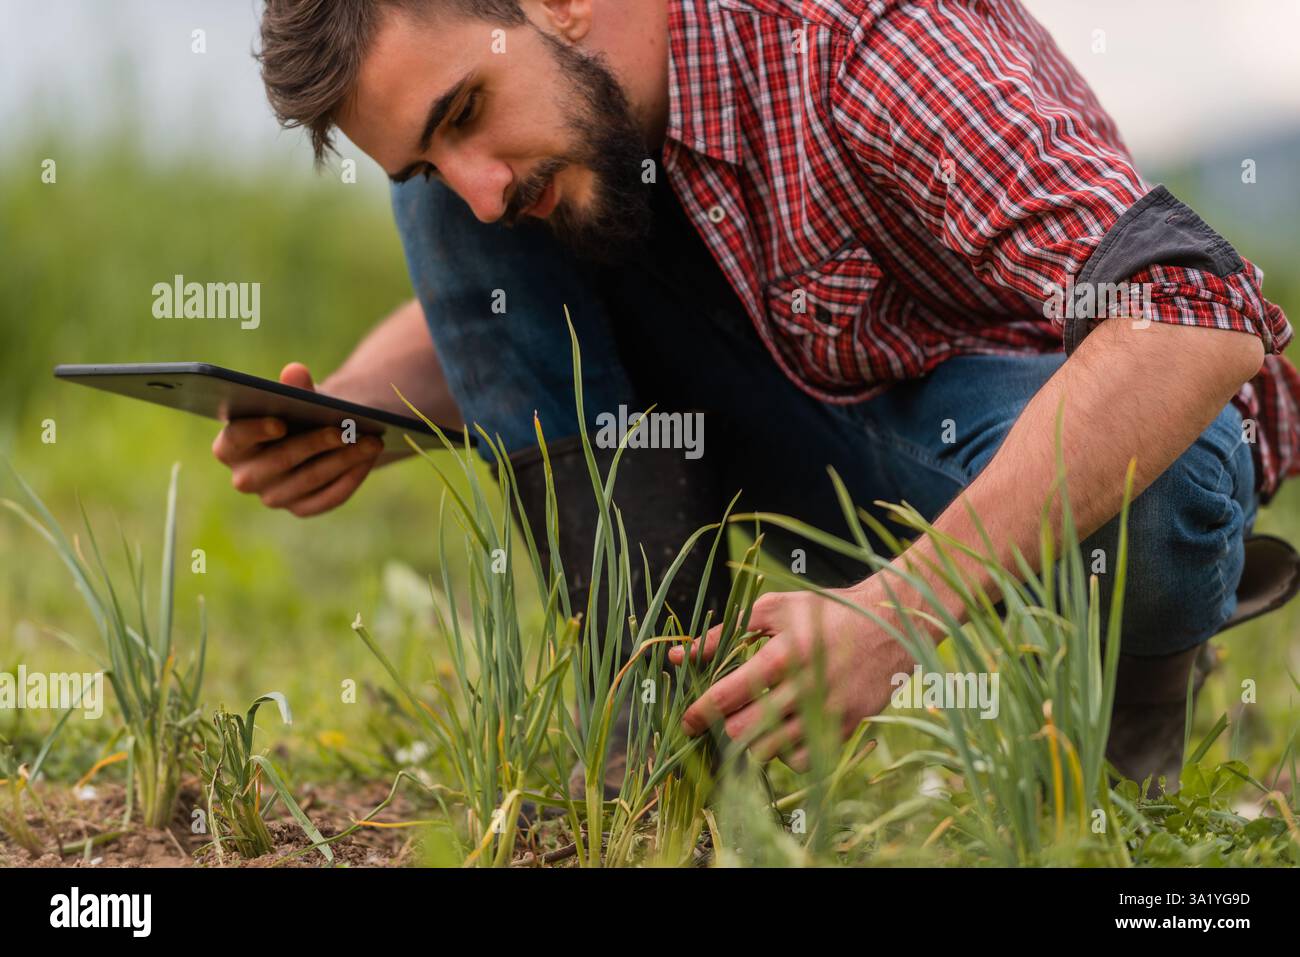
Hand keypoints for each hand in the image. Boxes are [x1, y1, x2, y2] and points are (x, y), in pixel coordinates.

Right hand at [211, 362, 383, 516]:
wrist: (322, 431)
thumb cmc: (301, 410)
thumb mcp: (300, 395)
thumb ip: (295, 386)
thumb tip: (295, 372)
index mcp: (230, 445)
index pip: (234, 440)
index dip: (255, 431)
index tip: (280, 422)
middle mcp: (246, 477)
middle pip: (278, 461)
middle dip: (314, 444)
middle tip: (343, 431)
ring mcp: (274, 497)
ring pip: (309, 480)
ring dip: (343, 459)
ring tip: (371, 441)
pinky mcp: (301, 508)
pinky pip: (327, 498)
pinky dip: (351, 477)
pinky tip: (369, 459)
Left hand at [669, 582, 914, 770]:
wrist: (892, 623)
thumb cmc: (825, 612)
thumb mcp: (773, 610)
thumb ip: (725, 633)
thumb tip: (680, 656)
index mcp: (782, 655)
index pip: (726, 697)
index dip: (697, 714)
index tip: (685, 722)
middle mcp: (805, 688)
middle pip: (745, 734)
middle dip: (721, 735)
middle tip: (714, 729)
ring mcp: (829, 712)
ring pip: (772, 753)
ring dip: (750, 747)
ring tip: (744, 733)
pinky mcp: (847, 727)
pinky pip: (804, 760)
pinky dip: (786, 755)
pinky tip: (780, 737)